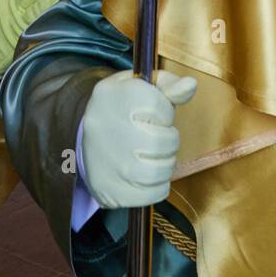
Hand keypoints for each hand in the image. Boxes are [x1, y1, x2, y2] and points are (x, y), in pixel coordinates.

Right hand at [80, 69, 195, 208]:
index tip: (150, 114)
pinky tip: (145, 174)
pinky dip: (158, 186)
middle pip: (166, 142)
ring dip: (165, 163)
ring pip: (163, 170)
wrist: (85, 142)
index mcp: (114, 97)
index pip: (162, 109)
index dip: (164, 112)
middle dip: (167, 139)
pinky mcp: (113, 191)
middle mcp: (109, 130)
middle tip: (152, 136)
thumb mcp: (136, 86)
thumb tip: (191, 85)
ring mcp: (110, 163)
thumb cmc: (120, 110)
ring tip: (150, 155)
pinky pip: (156, 193)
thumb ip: (166, 83)